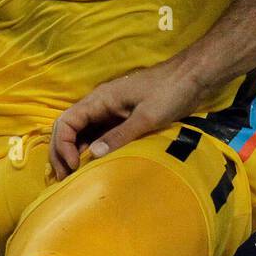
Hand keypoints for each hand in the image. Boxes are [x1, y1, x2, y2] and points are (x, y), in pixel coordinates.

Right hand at [48, 59, 205, 180]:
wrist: (193, 76)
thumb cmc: (170, 92)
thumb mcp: (146, 117)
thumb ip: (119, 135)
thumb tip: (92, 155)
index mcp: (100, 100)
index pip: (66, 122)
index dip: (62, 146)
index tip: (73, 167)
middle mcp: (100, 105)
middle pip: (69, 128)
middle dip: (62, 152)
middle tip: (64, 178)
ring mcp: (110, 112)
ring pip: (83, 133)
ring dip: (75, 153)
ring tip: (73, 178)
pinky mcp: (123, 118)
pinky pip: (100, 135)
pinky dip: (92, 150)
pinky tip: (93, 166)